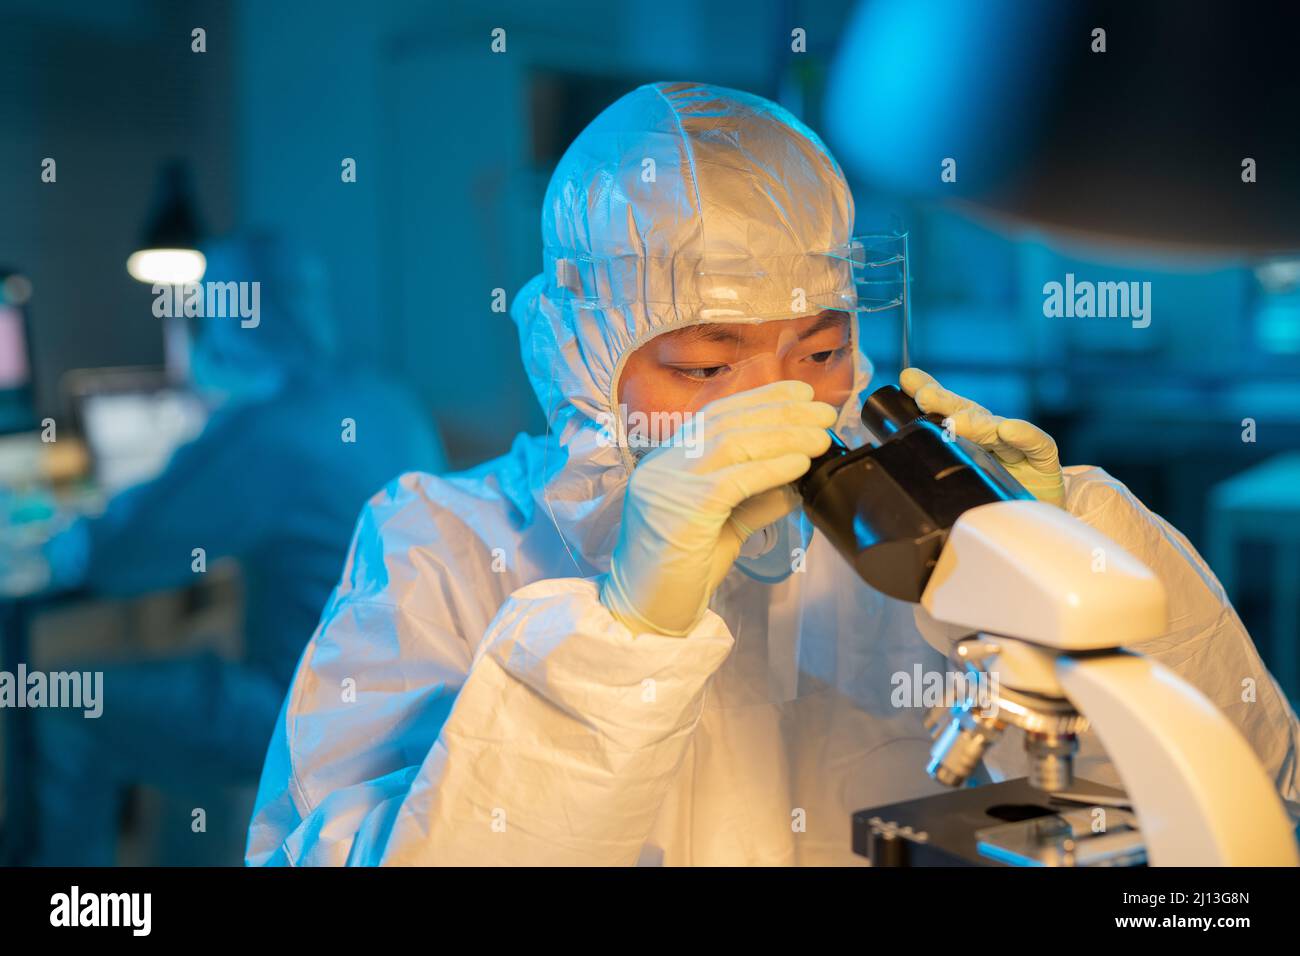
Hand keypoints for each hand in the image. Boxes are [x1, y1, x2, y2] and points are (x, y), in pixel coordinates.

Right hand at [601, 380, 835, 635]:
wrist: (644, 616)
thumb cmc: (679, 575)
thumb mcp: (724, 530)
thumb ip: (754, 502)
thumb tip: (794, 485)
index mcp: (668, 463)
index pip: (717, 415)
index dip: (761, 398)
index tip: (801, 393)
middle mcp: (662, 466)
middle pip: (728, 422)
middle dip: (781, 412)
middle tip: (824, 411)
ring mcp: (667, 485)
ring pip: (732, 443)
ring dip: (784, 435)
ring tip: (820, 435)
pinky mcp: (680, 511)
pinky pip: (734, 480)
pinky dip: (772, 468)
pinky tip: (800, 465)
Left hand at [900, 367, 1064, 507]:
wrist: (1036, 518)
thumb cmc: (996, 494)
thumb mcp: (964, 475)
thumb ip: (935, 452)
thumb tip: (892, 439)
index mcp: (972, 437)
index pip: (948, 410)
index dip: (929, 393)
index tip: (908, 379)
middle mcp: (993, 436)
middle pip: (968, 415)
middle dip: (945, 403)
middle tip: (924, 397)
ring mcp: (1018, 447)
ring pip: (995, 430)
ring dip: (976, 424)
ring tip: (957, 423)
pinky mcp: (1043, 463)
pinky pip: (1037, 446)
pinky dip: (1023, 436)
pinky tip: (1009, 430)